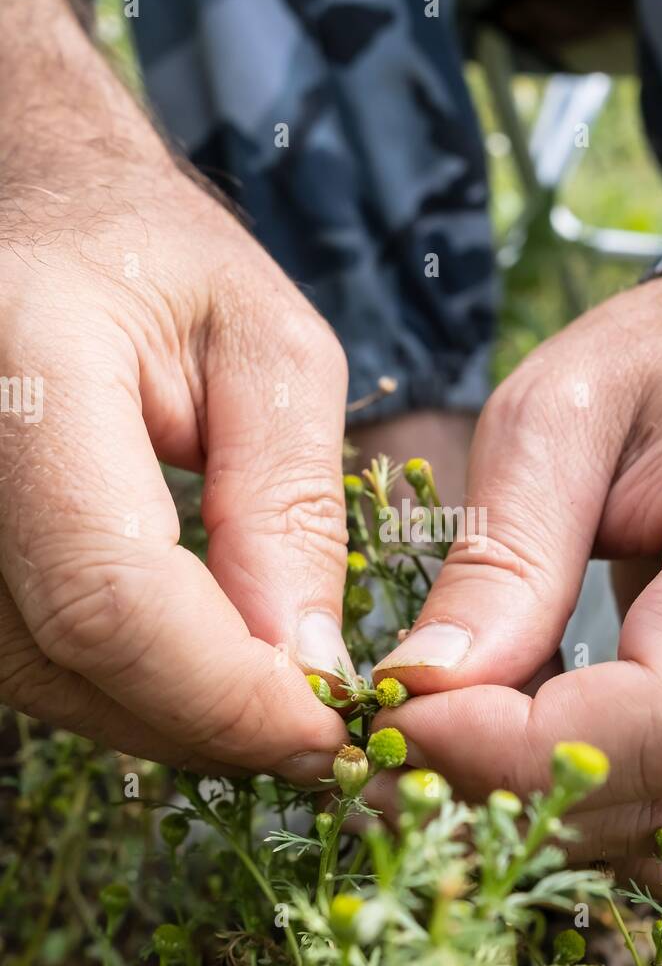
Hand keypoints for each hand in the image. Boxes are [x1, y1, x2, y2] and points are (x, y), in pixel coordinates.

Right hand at [0, 0, 348, 776]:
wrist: (43, 232)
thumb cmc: (162, 267)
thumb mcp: (268, 352)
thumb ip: (289, 504)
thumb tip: (307, 667)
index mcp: (28, 368)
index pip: (111, 589)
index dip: (224, 689)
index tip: (328, 723)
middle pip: (73, 656)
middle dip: (213, 721)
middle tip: (319, 733)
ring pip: (48, 684)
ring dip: (175, 720)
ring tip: (272, 701)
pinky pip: (36, 668)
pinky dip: (132, 693)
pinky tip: (201, 674)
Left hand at [373, 256, 661, 863]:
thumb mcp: (554, 419)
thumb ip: (501, 558)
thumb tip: (424, 691)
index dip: (523, 750)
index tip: (401, 721)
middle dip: (514, 792)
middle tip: (387, 753)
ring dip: (547, 808)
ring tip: (436, 750)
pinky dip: (592, 796)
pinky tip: (510, 746)